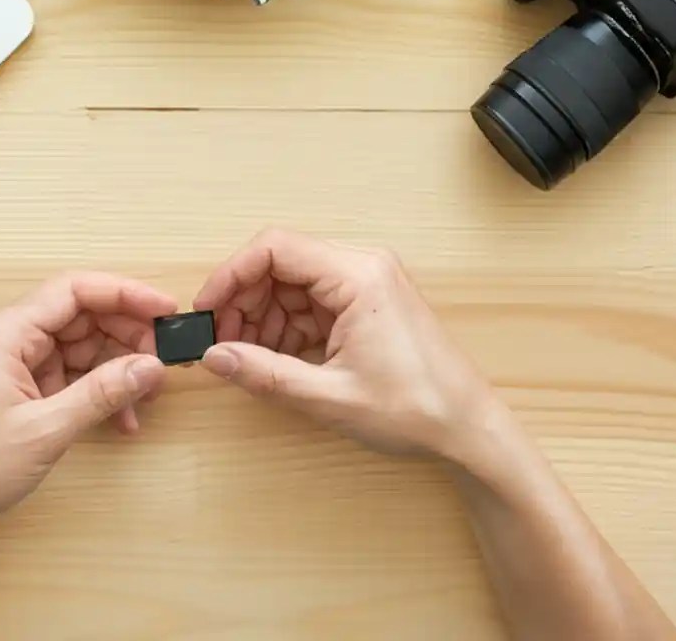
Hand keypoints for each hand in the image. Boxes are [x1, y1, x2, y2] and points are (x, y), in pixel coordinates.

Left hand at [0, 272, 176, 529]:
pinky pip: (69, 377)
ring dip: (116, 370)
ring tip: (146, 398)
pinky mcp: (19, 390)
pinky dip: (97, 393)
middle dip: (126, 337)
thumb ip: (100, 393)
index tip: (166, 311)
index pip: (74, 290)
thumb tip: (151, 366)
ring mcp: (14, 364)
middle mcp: (10, 339)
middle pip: (81, 317)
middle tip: (163, 364)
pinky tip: (121, 420)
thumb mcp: (44, 429)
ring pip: (79, 349)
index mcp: (7, 332)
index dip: (124, 293)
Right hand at [194, 228, 502, 459]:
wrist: (468, 428)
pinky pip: (310, 302)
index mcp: (359, 276)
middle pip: (279, 264)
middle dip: (243, 301)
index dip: (231, 275)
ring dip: (262, 318)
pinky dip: (285, 328)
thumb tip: (214, 357)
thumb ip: (264, 373)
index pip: (275, 248)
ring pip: (291, 284)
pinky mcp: (366, 304)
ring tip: (249, 358)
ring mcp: (366, 284)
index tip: (207, 310)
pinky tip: (276, 359)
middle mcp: (363, 267)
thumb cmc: (418, 409)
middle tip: (222, 343)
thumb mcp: (329, 396)